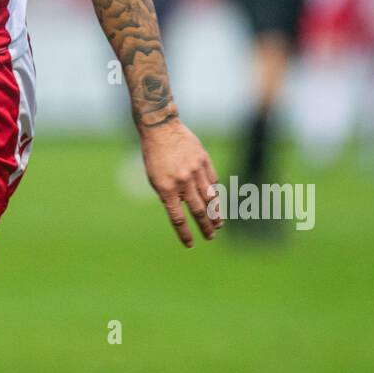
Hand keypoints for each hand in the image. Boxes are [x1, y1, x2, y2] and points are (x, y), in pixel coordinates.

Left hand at [141, 119, 221, 247]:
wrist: (160, 128)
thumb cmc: (154, 156)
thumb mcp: (154, 178)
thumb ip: (169, 195)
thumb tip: (185, 211)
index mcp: (166, 188)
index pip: (178, 218)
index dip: (185, 234)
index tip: (190, 245)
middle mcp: (182, 181)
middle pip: (198, 211)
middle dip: (205, 227)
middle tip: (210, 237)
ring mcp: (195, 170)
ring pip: (210, 198)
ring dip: (216, 214)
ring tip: (219, 224)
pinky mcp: (204, 160)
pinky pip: (213, 182)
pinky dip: (215, 194)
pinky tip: (216, 202)